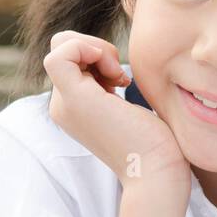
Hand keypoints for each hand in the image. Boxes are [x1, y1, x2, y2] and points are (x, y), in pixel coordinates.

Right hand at [44, 32, 190, 192]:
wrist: (156, 170)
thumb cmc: (153, 141)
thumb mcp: (125, 105)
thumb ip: (109, 85)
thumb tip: (111, 65)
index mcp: (72, 106)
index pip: (68, 58)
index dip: (94, 54)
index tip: (121, 77)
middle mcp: (62, 106)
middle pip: (61, 48)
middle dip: (93, 47)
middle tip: (119, 74)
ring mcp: (64, 104)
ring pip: (60, 46)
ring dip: (96, 49)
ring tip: (119, 78)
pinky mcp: (74, 99)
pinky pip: (60, 54)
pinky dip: (89, 49)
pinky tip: (115, 73)